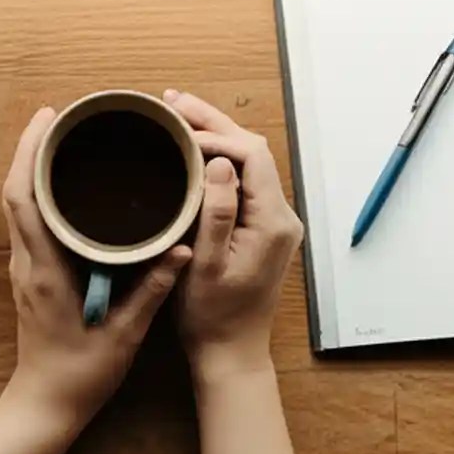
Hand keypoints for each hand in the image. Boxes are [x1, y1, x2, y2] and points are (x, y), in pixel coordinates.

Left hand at [1, 107, 192, 426]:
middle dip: (30, 148)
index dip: (30, 153)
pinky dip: (37, 192)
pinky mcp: (29, 275)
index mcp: (45, 269)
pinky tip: (62, 184)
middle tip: (59, 117)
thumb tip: (184, 248)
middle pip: (15, 191)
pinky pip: (27, 220)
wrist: (45, 404)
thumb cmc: (81, 373)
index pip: (25, 198)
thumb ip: (152, 289)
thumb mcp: (125, 333)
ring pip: (18, 205)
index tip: (47, 120)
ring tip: (61, 139)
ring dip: (31, 168)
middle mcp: (26, 262)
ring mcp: (24, 268)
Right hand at [163, 90, 304, 383]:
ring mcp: (274, 221)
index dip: (215, 136)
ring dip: (215, 137)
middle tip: (172, 102)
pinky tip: (192, 152)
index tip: (178, 133)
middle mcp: (282, 216)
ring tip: (176, 116)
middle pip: (251, 150)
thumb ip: (216, 211)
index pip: (251, 155)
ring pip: (248, 161)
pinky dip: (218, 159)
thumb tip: (217, 162)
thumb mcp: (207, 264)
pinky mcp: (263, 228)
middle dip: (213, 123)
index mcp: (274, 222)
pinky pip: (244, 180)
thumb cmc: (213, 316)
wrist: (230, 352)